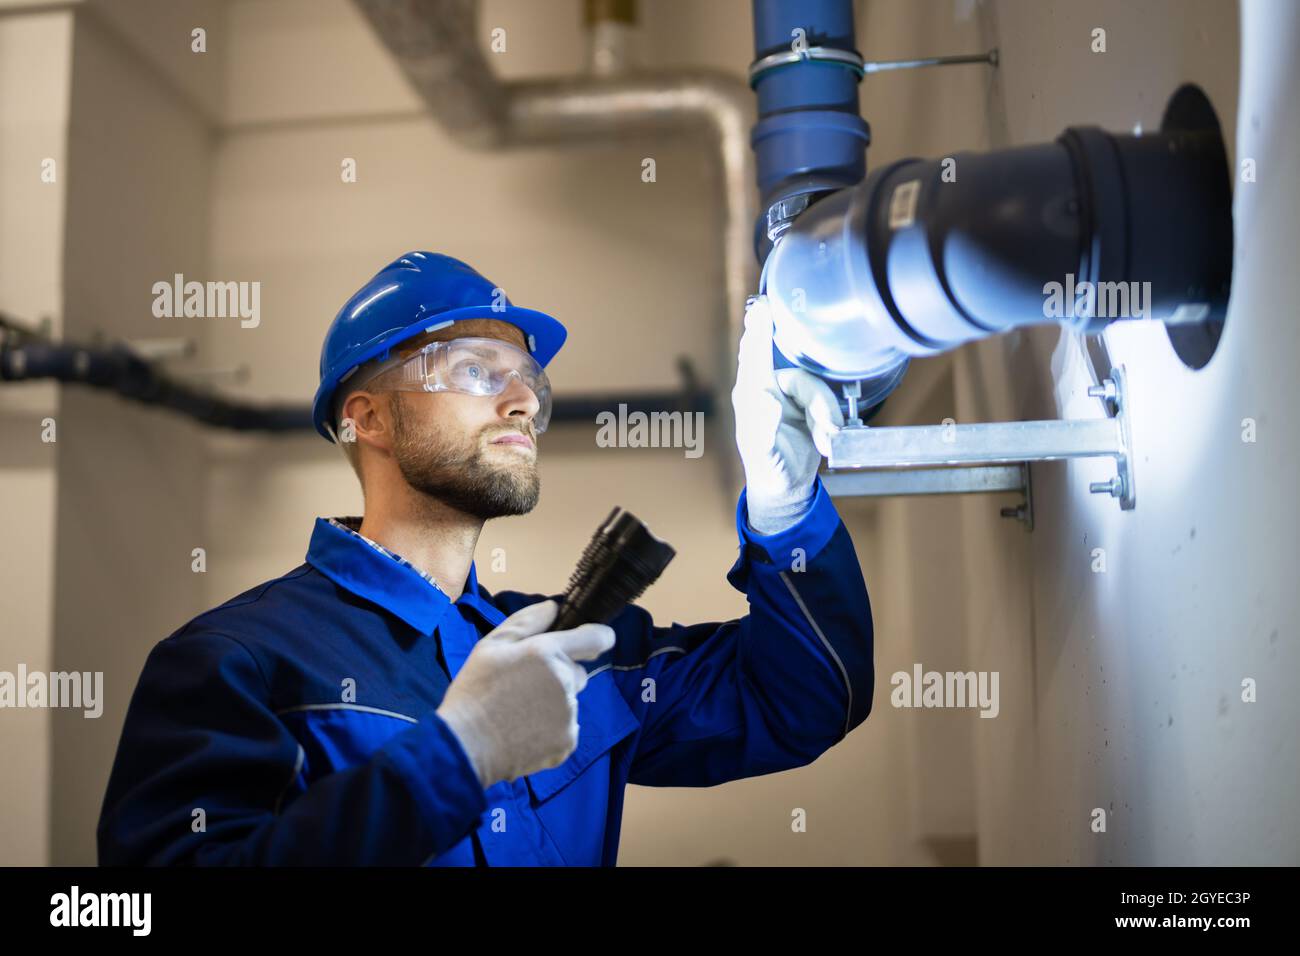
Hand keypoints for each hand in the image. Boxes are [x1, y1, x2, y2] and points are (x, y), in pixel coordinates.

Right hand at [436, 599, 614, 788]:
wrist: (465, 746)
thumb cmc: (474, 692)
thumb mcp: (490, 646)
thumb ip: (527, 621)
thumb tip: (554, 607)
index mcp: (547, 652)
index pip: (596, 638)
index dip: (599, 637)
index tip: (593, 641)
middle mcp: (564, 680)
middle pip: (577, 673)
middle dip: (560, 676)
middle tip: (525, 687)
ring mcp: (569, 713)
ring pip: (570, 701)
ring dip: (553, 703)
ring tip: (520, 713)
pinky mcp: (568, 741)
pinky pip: (566, 728)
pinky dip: (551, 730)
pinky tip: (525, 732)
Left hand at [731, 294, 844, 534]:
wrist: (785, 486)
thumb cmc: (766, 467)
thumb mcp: (762, 453)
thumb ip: (762, 429)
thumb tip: (765, 401)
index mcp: (751, 395)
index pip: (756, 357)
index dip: (761, 331)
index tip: (762, 306)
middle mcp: (771, 389)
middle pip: (802, 378)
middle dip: (817, 406)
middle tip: (822, 428)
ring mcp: (792, 397)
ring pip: (820, 393)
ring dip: (825, 420)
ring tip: (823, 444)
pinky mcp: (810, 405)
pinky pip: (828, 405)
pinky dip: (830, 425)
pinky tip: (826, 443)